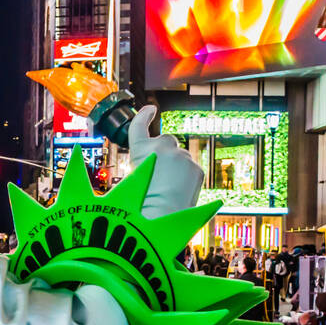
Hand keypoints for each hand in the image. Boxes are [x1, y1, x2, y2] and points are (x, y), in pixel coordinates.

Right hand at [128, 105, 204, 219]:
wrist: (160, 215)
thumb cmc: (138, 203)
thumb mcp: (128, 180)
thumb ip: (138, 167)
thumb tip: (146, 168)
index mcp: (141, 149)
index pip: (139, 125)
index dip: (144, 115)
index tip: (150, 109)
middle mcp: (163, 147)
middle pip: (165, 141)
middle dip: (164, 152)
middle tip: (159, 172)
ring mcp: (182, 157)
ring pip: (180, 158)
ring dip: (176, 168)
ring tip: (168, 188)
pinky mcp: (197, 169)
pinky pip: (191, 171)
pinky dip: (187, 179)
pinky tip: (179, 192)